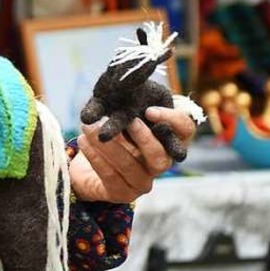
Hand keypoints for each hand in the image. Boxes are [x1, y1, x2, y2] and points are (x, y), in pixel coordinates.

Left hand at [70, 106, 196, 203]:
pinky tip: (84, 141)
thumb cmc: (111, 127)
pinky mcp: (123, 193)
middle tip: (125, 122)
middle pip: (161, 156)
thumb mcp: (121, 108)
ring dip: (108, 146)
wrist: (87, 159)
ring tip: (89, 127)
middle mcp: (160, 163)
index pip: (185, 131)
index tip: (149, 110)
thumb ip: (127, 97)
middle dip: (142, 138)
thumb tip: (123, 77)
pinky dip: (95, 157)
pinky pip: (110, 176)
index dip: (172, 121)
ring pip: (130, 167)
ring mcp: (142, 181)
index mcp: (166, 140)